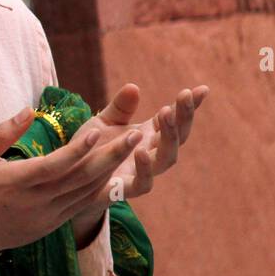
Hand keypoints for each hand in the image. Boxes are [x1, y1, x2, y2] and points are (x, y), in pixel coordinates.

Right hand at [0, 107, 141, 271]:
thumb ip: (1, 134)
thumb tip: (28, 111)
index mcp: (15, 183)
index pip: (54, 166)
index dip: (78, 149)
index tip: (98, 130)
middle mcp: (36, 201)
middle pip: (80, 178)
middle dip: (111, 155)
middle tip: (137, 134)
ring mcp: (47, 216)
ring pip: (87, 192)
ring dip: (113, 169)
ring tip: (133, 146)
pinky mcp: (52, 224)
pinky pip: (83, 205)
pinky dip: (102, 189)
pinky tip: (118, 172)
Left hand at [71, 84, 209, 222]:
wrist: (72, 178)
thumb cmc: (93, 148)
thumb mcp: (103, 122)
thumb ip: (119, 107)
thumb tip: (133, 86)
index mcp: (148, 135)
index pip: (174, 119)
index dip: (188, 106)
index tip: (202, 89)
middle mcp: (150, 153)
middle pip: (177, 137)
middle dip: (183, 116)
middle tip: (184, 96)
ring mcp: (141, 171)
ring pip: (167, 159)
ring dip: (170, 137)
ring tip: (166, 113)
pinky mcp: (125, 189)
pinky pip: (143, 183)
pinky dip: (145, 168)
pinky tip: (141, 150)